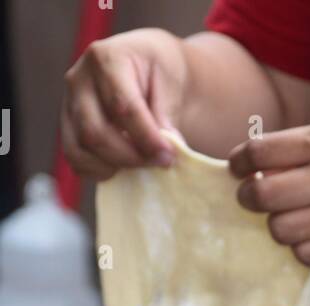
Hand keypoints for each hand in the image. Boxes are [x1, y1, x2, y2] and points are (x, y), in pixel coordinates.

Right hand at [61, 28, 186, 178]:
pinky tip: (122, 169)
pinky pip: (75, 158)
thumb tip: (162, 151)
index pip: (121, 107)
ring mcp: (69, 103)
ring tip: (142, 165)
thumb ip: (164, 115)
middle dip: (130, 157)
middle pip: (94, 132)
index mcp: (106, 59)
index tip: (168, 156)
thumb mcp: (171, 82)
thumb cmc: (160, 73)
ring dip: (115, 166)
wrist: (147, 69)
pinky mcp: (68, 125)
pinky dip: (98, 171)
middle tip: (159, 163)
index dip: (146, 138)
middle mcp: (79, 79)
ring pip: (80, 149)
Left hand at [229, 116, 309, 265]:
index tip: (239, 167)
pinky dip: (300, 247)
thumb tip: (260, 165)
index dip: (239, 162)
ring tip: (287, 216)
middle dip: (249, 197)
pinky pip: (308, 256)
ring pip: (281, 231)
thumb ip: (308, 146)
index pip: (260, 153)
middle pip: (263, 196)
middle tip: (254, 195)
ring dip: (276, 225)